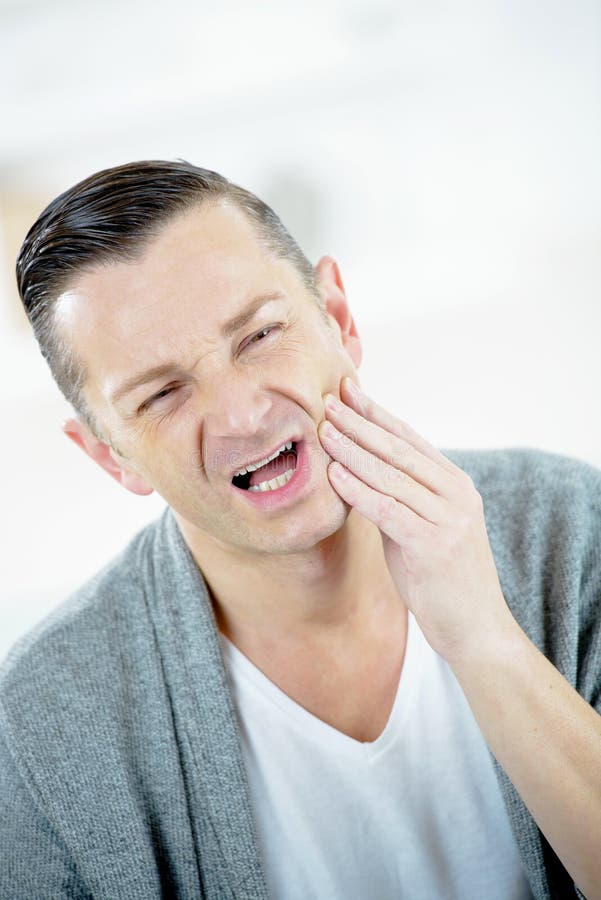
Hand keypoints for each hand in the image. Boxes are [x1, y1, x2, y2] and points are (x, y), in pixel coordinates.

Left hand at [318, 376, 518, 665]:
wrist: (475, 629)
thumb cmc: (441, 579)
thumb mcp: (421, 527)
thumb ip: (399, 498)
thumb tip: (358, 472)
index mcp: (455, 484)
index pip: (409, 439)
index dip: (376, 413)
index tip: (347, 391)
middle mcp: (456, 493)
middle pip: (398, 449)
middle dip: (360, 423)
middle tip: (328, 401)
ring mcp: (448, 517)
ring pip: (391, 475)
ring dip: (353, 450)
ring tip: (324, 431)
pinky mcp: (434, 544)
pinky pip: (388, 509)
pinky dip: (358, 490)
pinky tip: (335, 475)